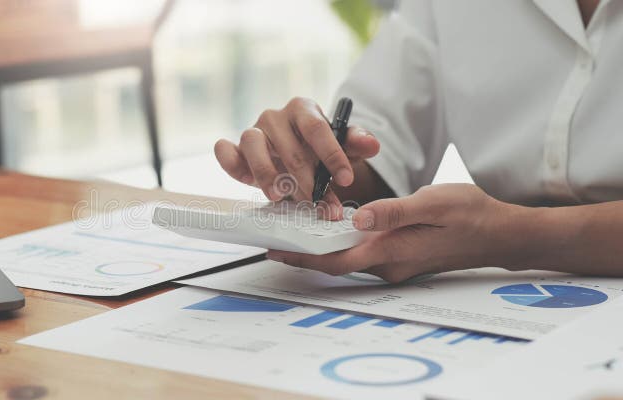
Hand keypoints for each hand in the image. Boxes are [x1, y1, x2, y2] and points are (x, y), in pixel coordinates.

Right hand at [214, 97, 379, 218]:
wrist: (297, 156)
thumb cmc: (318, 149)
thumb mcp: (342, 146)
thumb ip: (356, 143)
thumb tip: (372, 144)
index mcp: (303, 109)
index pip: (317, 129)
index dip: (332, 156)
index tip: (345, 180)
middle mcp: (275, 117)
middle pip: (290, 147)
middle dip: (308, 182)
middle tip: (320, 205)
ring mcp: (253, 132)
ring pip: (253, 145)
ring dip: (268, 174)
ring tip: (281, 196)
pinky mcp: (237, 150)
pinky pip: (225, 150)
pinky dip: (228, 161)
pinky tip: (243, 176)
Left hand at [266, 184, 531, 281]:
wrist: (499, 234)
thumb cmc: (470, 215)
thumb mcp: (433, 204)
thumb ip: (394, 213)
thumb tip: (358, 219)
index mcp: (392, 251)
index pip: (335, 261)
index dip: (302, 258)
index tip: (275, 250)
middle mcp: (389, 264)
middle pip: (335, 262)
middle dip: (303, 252)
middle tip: (275, 235)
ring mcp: (394, 263)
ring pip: (348, 257)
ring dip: (321, 246)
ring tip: (294, 227)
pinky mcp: (399, 257)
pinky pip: (362, 252)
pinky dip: (341, 242)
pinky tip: (330, 227)